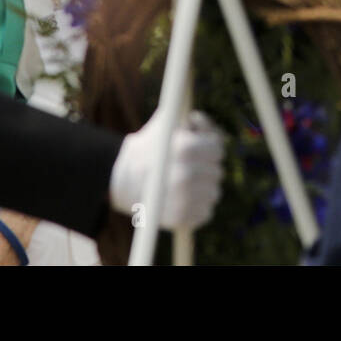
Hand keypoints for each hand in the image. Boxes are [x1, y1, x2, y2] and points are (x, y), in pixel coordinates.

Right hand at [109, 110, 224, 229]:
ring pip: (214, 193)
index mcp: (184, 148)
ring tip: (187, 184)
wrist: (123, 180)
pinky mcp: (181, 219)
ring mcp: (184, 199)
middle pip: (217, 172)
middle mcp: (185, 175)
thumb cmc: (149, 148)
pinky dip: (198, 206)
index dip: (210, 149)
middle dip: (207, 168)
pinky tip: (183, 199)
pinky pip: (206, 212)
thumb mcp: (167, 124)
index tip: (202, 151)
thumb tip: (208, 123)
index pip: (217, 150)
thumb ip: (195, 121)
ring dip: (205, 188)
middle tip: (192, 168)